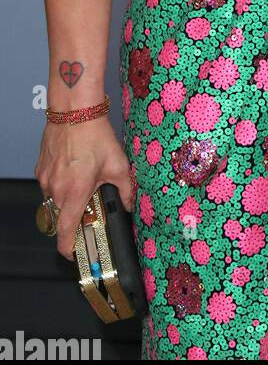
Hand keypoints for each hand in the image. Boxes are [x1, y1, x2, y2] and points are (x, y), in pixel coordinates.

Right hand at [35, 116, 134, 261]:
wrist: (75, 111)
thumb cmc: (95, 136)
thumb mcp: (118, 164)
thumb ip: (126, 189)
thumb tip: (130, 204)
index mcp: (74, 193)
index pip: (65, 232)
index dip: (69, 248)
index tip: (74, 253)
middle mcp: (55, 189)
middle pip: (62, 215)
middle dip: (74, 214)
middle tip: (90, 204)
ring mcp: (45, 178)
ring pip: (54, 198)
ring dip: (68, 196)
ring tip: (84, 179)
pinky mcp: (41, 168)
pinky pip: (50, 183)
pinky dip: (61, 182)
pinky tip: (75, 168)